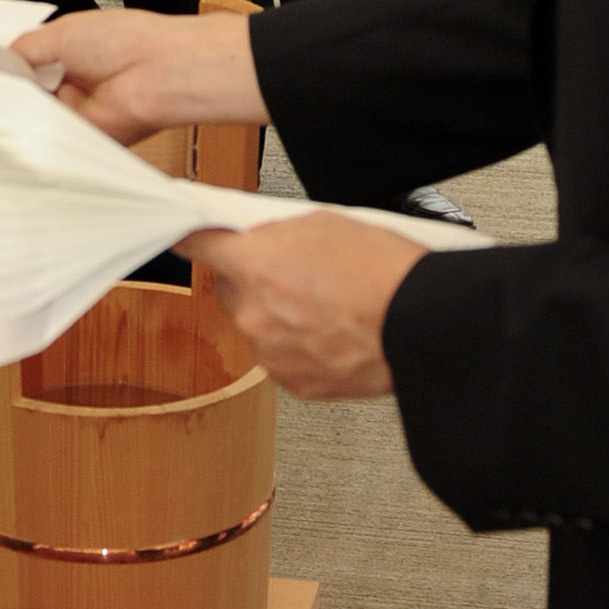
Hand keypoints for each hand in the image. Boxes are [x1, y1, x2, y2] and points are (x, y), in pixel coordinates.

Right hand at [12, 6, 263, 145]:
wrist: (158, 71)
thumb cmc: (126, 42)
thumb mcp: (61, 33)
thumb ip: (21, 50)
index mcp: (67, 53)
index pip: (20, 64)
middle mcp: (69, 84)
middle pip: (19, 91)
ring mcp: (72, 112)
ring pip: (26, 115)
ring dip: (8, 107)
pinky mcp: (76, 137)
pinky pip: (42, 136)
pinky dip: (26, 128)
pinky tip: (12, 116)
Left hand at [180, 213, 420, 399]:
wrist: (422, 324)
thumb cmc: (385, 271)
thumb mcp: (323, 224)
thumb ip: (276, 234)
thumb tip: (260, 239)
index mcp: (254, 265)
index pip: (198, 247)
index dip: (193, 240)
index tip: (186, 238)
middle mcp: (253, 314)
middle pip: (229, 291)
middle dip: (251, 281)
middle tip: (292, 272)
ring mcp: (271, 353)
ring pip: (257, 328)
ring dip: (279, 316)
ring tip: (326, 304)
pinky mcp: (295, 384)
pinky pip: (282, 359)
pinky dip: (299, 347)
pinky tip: (333, 332)